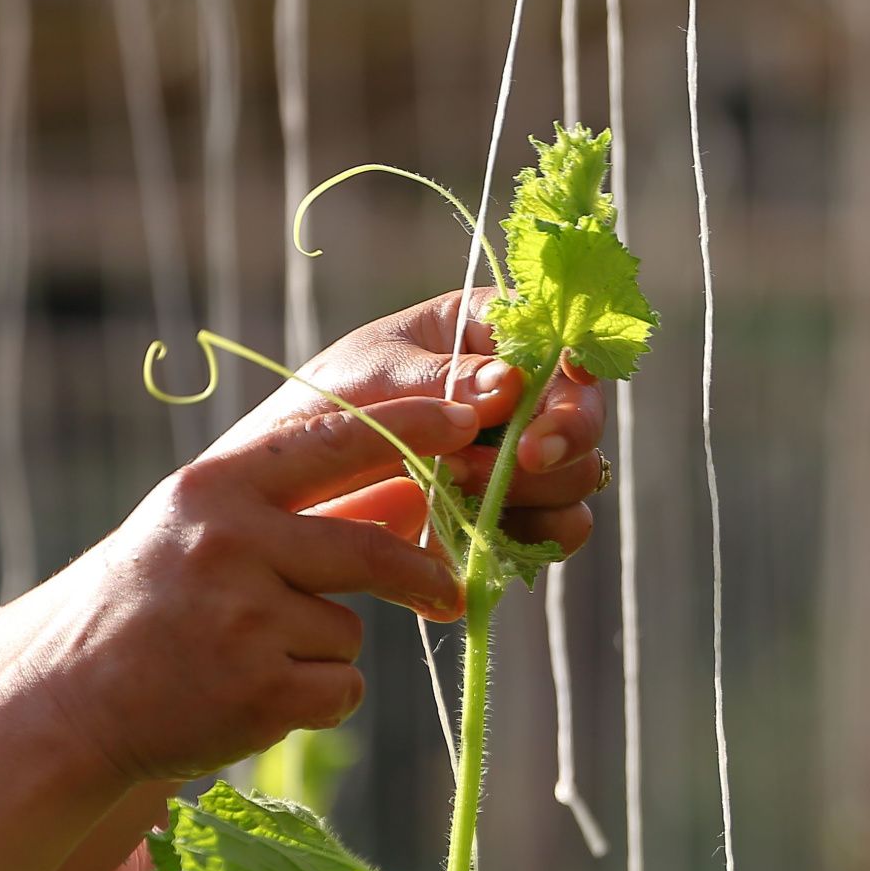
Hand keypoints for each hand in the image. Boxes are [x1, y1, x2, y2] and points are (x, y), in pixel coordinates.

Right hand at [7, 396, 481, 786]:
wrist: (66, 704)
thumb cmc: (149, 606)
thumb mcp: (201, 531)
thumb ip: (297, 507)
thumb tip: (413, 489)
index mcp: (214, 492)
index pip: (330, 442)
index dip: (406, 427)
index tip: (465, 419)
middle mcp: (228, 545)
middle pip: (370, 551)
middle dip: (421, 577)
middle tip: (446, 591)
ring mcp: (243, 620)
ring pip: (350, 631)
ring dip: (322, 651)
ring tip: (250, 656)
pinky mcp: (260, 691)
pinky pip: (341, 688)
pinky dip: (316, 698)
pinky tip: (253, 695)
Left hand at [225, 292, 609, 559]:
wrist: (287, 497)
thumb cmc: (321, 411)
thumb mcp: (368, 378)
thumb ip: (437, 379)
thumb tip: (510, 384)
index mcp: (486, 334)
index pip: (556, 335)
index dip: (578, 353)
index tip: (573, 374)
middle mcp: (519, 395)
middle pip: (582, 409)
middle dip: (559, 436)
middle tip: (518, 458)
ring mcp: (522, 459)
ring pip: (579, 474)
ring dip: (536, 488)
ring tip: (459, 486)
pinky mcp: (516, 515)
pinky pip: (561, 530)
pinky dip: (536, 536)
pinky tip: (487, 532)